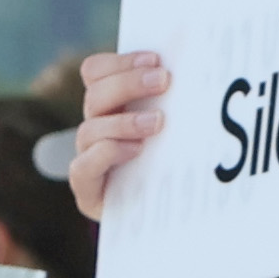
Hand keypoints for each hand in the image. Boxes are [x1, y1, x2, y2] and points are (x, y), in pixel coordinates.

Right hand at [70, 49, 173, 220]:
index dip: (121, 62)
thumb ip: (172, 101)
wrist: (165, 219)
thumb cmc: (172, 166)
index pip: (95, 72)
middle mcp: (94, 129)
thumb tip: (196, 67)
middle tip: (164, 81)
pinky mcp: (88, 191)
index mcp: (108, 106)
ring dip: (124, 121)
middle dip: (129, 82)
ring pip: (89, 129)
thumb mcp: (174, 128)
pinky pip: (82, 167)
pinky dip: (108, 153)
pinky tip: (135, 150)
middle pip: (95, 94)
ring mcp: (88, 159)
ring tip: (158, 123)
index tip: (156, 59)